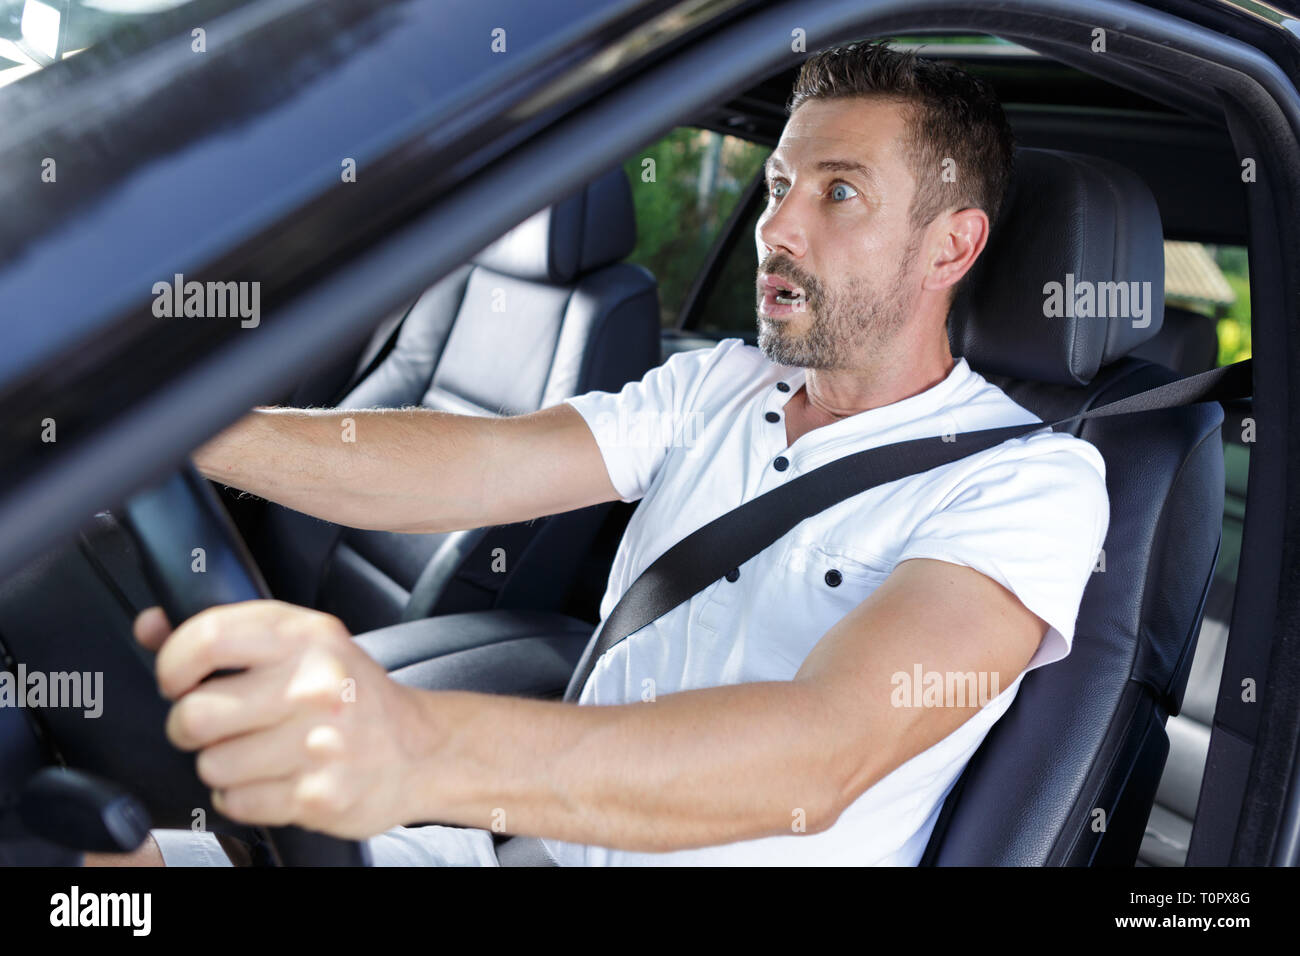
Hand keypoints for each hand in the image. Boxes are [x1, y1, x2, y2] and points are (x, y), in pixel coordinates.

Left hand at [134, 601, 429, 838]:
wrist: (421, 748)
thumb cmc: (352, 694)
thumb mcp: (303, 644)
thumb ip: (229, 634)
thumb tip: (150, 626)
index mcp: (306, 636)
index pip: (206, 638)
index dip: (172, 665)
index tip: (177, 680)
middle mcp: (314, 685)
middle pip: (194, 715)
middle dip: (191, 727)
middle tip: (217, 726)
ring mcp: (318, 744)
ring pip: (211, 765)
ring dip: (222, 765)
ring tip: (258, 753)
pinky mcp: (318, 794)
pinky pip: (237, 802)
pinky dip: (245, 796)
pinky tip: (275, 778)